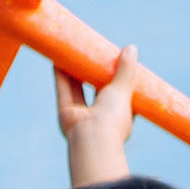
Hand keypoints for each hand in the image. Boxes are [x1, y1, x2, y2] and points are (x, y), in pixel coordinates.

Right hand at [55, 45, 137, 186]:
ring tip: (73, 52)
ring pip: (76, 88)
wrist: (92, 140)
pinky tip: (58, 61)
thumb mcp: (124, 89)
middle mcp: (99, 116)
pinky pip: (63, 90)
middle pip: (94, 88)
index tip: (113, 62)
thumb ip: (127, 70)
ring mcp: (81, 115)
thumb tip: (131, 48)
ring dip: (73, 71)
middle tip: (91, 53)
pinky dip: (60, 76)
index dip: (114, 77)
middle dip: (91, 72)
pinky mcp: (65, 112)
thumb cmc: (113, 118)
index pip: (118, 93)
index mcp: (118, 115)